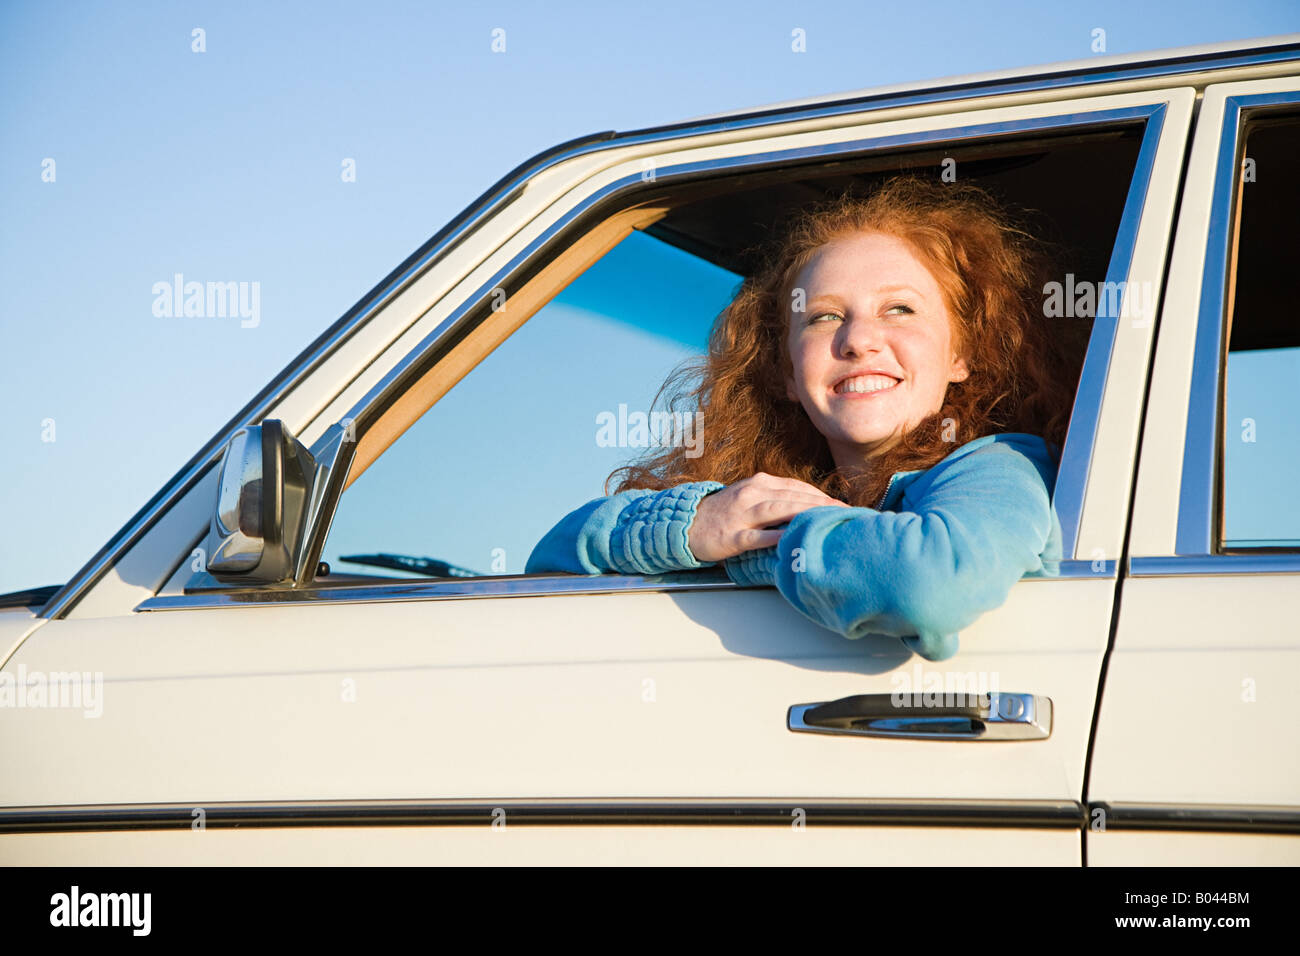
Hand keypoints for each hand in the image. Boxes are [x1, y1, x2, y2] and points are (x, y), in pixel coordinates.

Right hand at [687, 472, 850, 562]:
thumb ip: (776, 498)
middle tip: (845, 513)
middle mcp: (751, 494)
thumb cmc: (723, 513)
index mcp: (758, 483)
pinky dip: (774, 536)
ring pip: (778, 510)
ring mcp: (740, 515)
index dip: (822, 496)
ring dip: (805, 514)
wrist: (686, 522)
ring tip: (827, 521)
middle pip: (793, 497)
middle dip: (822, 505)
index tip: (843, 505)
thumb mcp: (749, 497)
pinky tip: (791, 539)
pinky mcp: (731, 536)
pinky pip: (756, 536)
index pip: (797, 487)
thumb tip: (809, 507)